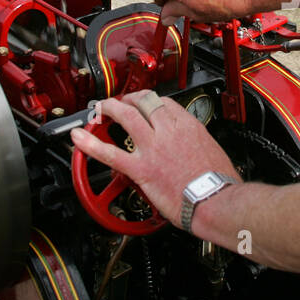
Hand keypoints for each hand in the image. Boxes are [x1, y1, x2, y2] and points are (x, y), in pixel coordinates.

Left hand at [69, 90, 239, 222]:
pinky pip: (110, 153)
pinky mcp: (141, 168)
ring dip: (110, 108)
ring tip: (100, 108)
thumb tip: (193, 148)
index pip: (165, 103)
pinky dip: (91, 144)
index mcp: (189, 127)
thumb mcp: (213, 152)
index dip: (151, 101)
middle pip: (144, 102)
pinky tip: (78, 137)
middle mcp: (169, 131)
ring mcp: (153, 148)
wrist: (216, 201)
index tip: (146, 105)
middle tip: (121, 101)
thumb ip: (198, 145)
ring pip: (126, 117)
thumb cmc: (220, 183)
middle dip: (130, 98)